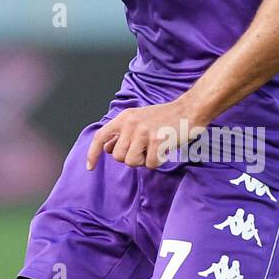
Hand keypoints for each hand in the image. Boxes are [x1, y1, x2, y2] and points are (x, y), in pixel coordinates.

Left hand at [85, 99, 207, 170]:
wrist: (188, 110)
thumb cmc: (164, 118)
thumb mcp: (138, 119)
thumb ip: (122, 133)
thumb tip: (106, 148)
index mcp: (124, 117)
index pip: (101, 137)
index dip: (93, 154)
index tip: (90, 167)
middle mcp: (131, 124)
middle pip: (118, 156)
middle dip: (130, 158)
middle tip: (145, 149)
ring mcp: (143, 132)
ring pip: (131, 162)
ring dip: (143, 161)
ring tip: (154, 148)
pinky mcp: (157, 141)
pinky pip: (150, 164)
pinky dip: (158, 161)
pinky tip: (164, 150)